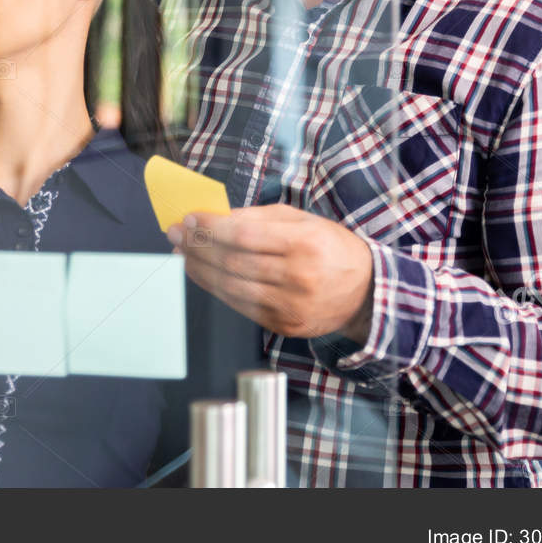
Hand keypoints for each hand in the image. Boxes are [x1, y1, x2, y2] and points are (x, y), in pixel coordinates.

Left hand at [167, 203, 375, 339]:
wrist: (366, 292)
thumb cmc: (330, 248)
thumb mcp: (302, 220)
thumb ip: (258, 218)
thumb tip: (216, 216)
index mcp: (304, 243)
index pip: (243, 235)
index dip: (210, 228)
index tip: (189, 218)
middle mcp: (297, 277)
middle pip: (232, 262)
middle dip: (197, 246)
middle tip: (176, 234)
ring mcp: (290, 306)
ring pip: (231, 287)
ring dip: (200, 270)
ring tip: (182, 254)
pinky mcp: (284, 326)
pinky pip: (241, 306)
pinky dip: (217, 289)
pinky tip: (203, 275)